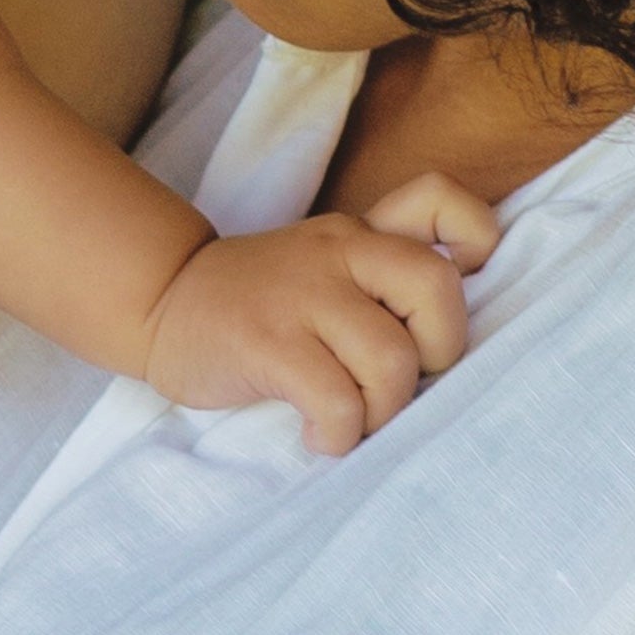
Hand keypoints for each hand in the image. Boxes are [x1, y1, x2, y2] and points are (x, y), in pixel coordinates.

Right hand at [142, 173, 500, 453]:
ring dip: (382, 411)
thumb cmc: (253, 304)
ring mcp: (301, 296)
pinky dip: (338, 434)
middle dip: (439, 352)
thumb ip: (374, 276)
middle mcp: (337, 253)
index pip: (437, 200)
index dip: (475, 240)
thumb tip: (444, 341)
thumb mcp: (317, 266)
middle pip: (437, 288)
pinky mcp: (267, 344)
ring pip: (391, 360)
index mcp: (357, 235)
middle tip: (399, 378)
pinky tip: (316, 433)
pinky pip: (337, 401)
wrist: (159, 305)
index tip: (463, 283)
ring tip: (351, 420)